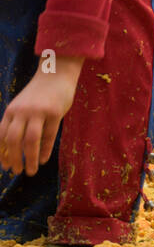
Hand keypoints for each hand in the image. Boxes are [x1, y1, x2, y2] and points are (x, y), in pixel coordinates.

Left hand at [0, 58, 83, 174]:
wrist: (56, 74)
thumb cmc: (39, 93)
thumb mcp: (23, 107)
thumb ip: (18, 123)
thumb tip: (15, 147)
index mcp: (11, 111)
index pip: (1, 135)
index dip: (1, 152)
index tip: (4, 165)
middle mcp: (21, 112)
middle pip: (13, 139)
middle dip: (13, 158)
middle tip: (15, 171)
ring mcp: (38, 112)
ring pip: (30, 139)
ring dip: (29, 158)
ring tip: (30, 171)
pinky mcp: (55, 112)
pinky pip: (49, 135)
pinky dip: (45, 150)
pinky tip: (43, 160)